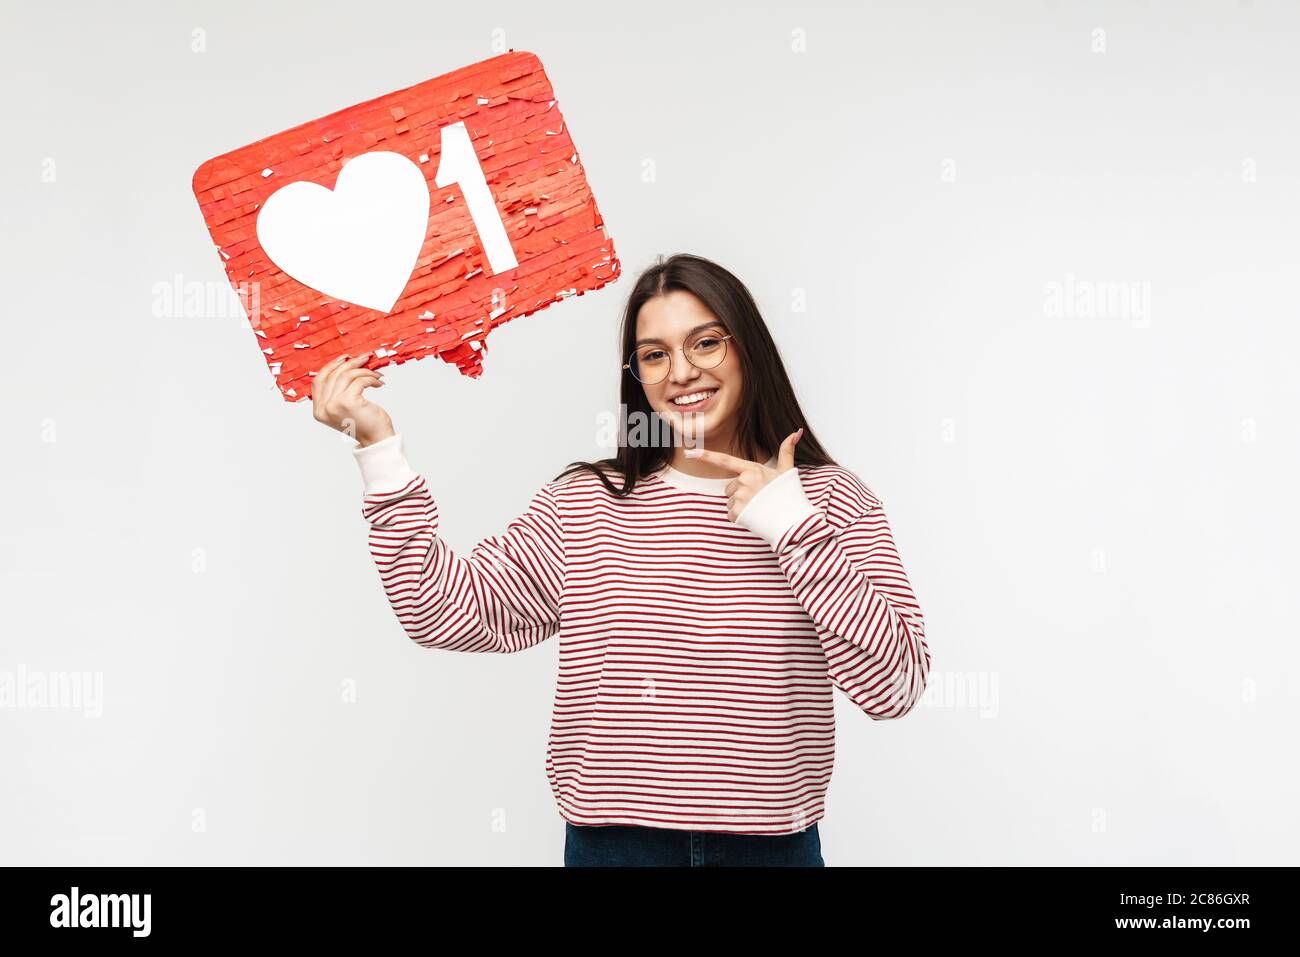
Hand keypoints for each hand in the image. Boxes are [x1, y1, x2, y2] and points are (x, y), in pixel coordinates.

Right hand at [310, 352, 393, 446]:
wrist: (377, 439)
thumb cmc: (364, 423)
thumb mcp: (344, 408)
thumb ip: (336, 392)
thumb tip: (343, 365)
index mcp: (318, 410)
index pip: (318, 380)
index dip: (331, 366)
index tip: (345, 358)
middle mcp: (323, 408)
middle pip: (333, 375)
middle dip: (351, 364)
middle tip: (365, 358)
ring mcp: (333, 405)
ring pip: (346, 375)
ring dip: (364, 371)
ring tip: (376, 374)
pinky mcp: (347, 402)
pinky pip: (359, 381)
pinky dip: (371, 378)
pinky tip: (379, 382)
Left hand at [684, 428, 803, 521]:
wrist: (793, 522)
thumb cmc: (790, 495)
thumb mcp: (787, 471)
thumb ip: (787, 450)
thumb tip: (797, 431)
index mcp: (752, 469)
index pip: (724, 460)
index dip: (705, 456)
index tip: (689, 452)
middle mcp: (744, 481)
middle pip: (730, 487)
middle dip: (741, 493)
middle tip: (760, 499)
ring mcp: (739, 497)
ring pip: (730, 501)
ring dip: (741, 506)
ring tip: (759, 508)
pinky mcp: (737, 512)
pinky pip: (731, 514)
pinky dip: (741, 518)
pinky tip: (755, 517)